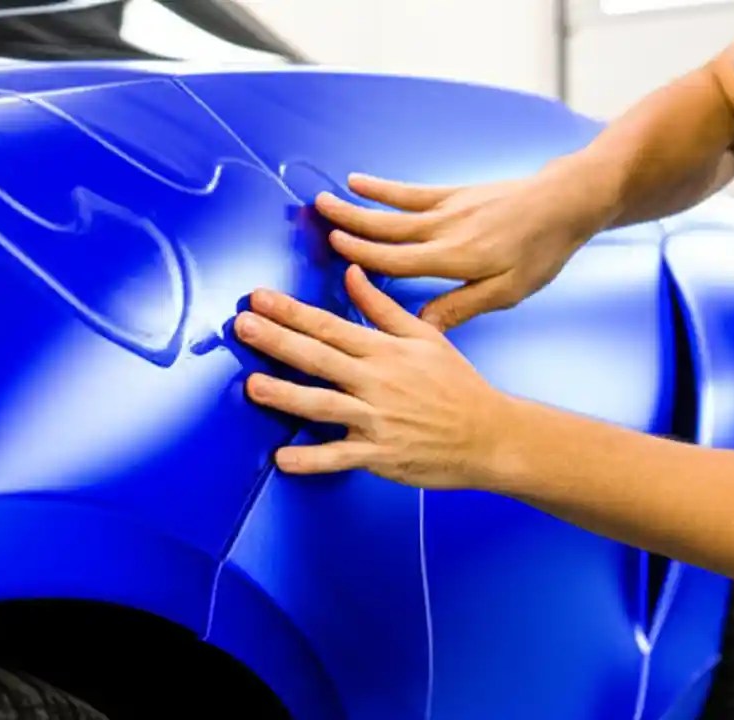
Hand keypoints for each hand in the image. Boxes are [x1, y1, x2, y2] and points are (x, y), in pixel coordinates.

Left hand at [233, 265, 510, 488]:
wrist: (491, 435)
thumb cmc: (456, 385)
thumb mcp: (424, 336)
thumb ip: (381, 306)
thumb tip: (352, 272)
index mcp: (385, 350)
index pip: (329, 326)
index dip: (291, 311)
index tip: (259, 297)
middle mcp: (377, 381)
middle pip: (318, 358)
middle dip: (277, 340)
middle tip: (242, 325)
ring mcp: (377, 419)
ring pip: (323, 405)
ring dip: (286, 396)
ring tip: (252, 386)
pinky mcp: (380, 454)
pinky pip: (339, 457)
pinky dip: (311, 460)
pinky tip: (282, 458)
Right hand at [314, 165, 613, 329]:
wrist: (567, 202)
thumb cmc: (541, 252)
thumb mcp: (508, 291)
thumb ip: (461, 307)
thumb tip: (421, 326)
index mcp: (454, 259)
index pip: (397, 260)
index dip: (363, 256)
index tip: (333, 250)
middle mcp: (445, 230)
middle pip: (386, 230)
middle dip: (349, 225)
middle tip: (315, 221)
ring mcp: (448, 208)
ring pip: (392, 209)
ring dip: (357, 205)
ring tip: (324, 201)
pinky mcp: (455, 194)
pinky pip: (411, 191)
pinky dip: (383, 188)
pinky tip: (360, 182)